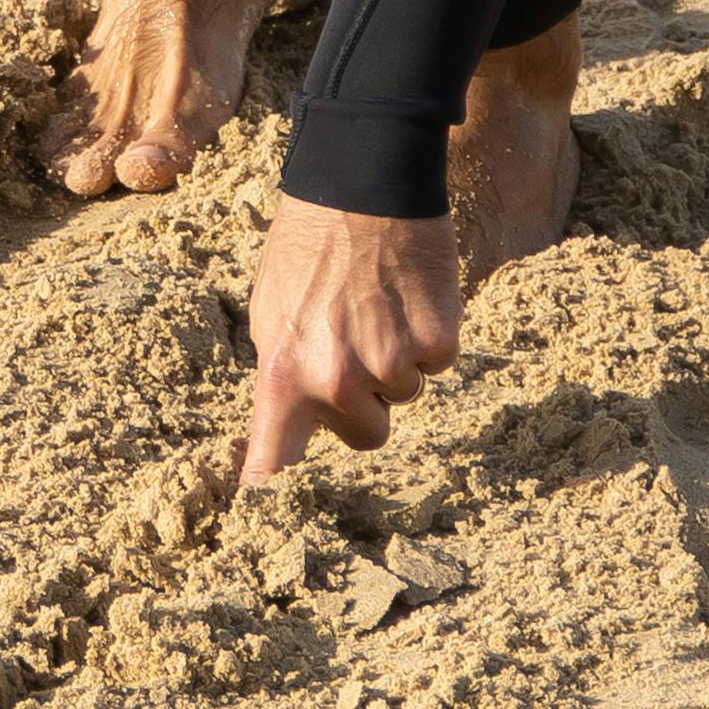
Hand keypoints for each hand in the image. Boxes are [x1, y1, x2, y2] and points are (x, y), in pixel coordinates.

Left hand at [238, 194, 461, 487]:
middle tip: (354, 342)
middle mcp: (336, 381)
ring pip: (405, 394)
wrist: (363, 182)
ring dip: (397, 360)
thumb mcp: (269, 313)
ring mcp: (391, 364)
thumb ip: (283, 378)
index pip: (275, 464)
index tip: (271, 526)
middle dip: (364, 402)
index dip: (275, 499)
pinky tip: (408, 295)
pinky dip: (430, 336)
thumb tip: (285, 434)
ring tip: (377, 305)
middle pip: (365, 435)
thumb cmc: (307, 246)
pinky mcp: (438, 342)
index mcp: (282, 376)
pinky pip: (439, 362)